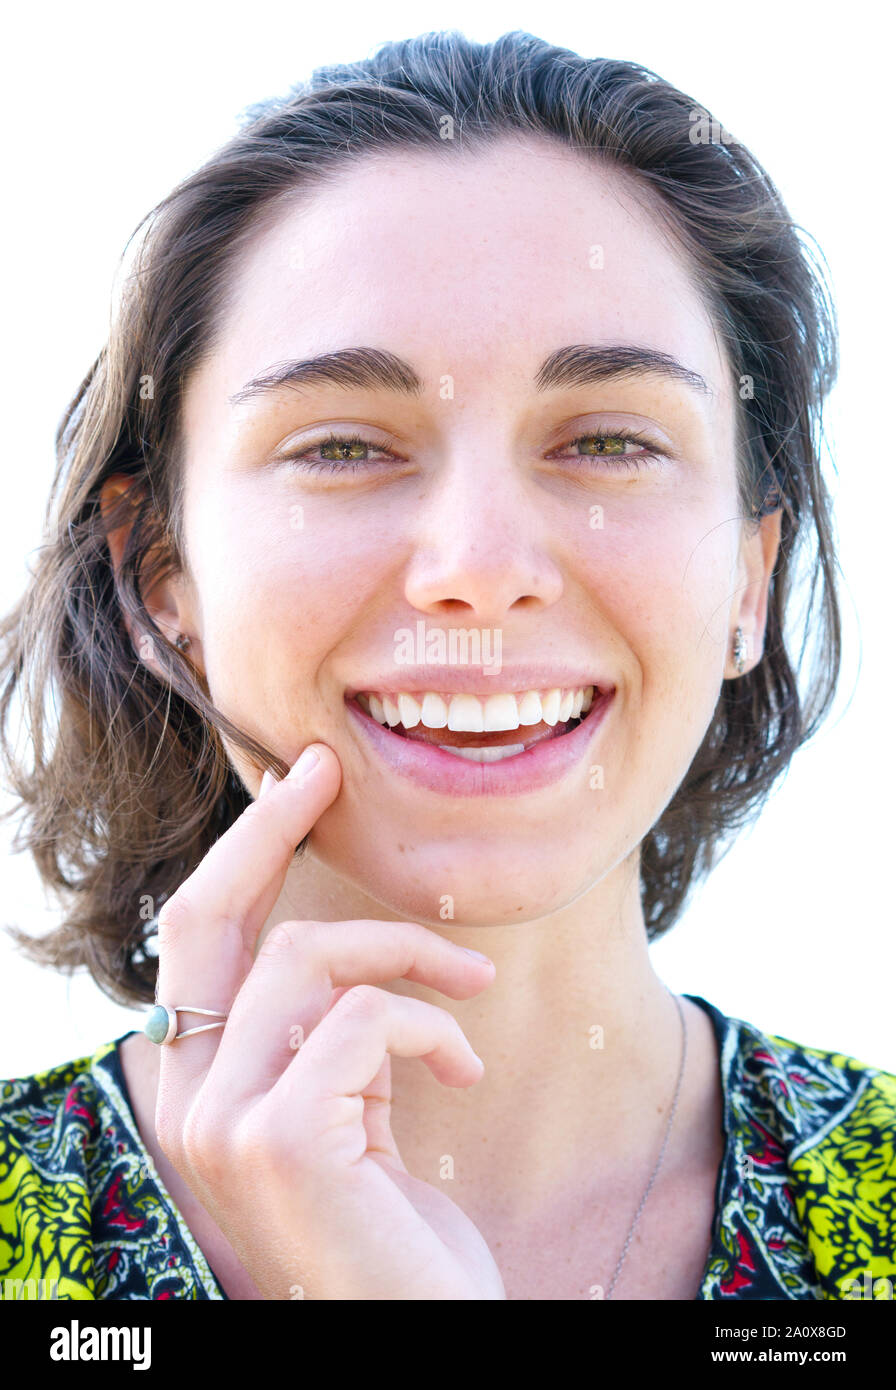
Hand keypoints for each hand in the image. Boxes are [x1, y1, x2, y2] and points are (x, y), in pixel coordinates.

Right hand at [154, 744, 504, 1299]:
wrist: (427, 1330)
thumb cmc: (396, 1225)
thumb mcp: (354, 1107)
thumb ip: (327, 1033)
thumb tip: (343, 939)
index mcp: (204, 1087)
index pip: (197, 941)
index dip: (238, 849)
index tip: (296, 780)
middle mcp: (192, 1102)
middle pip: (212, 920)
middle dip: (268, 828)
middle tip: (325, 772)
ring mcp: (226, 1124)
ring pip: (307, 956)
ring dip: (408, 955)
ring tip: (470, 988)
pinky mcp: (282, 1140)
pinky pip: (366, 1017)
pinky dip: (431, 1024)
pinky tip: (463, 1073)